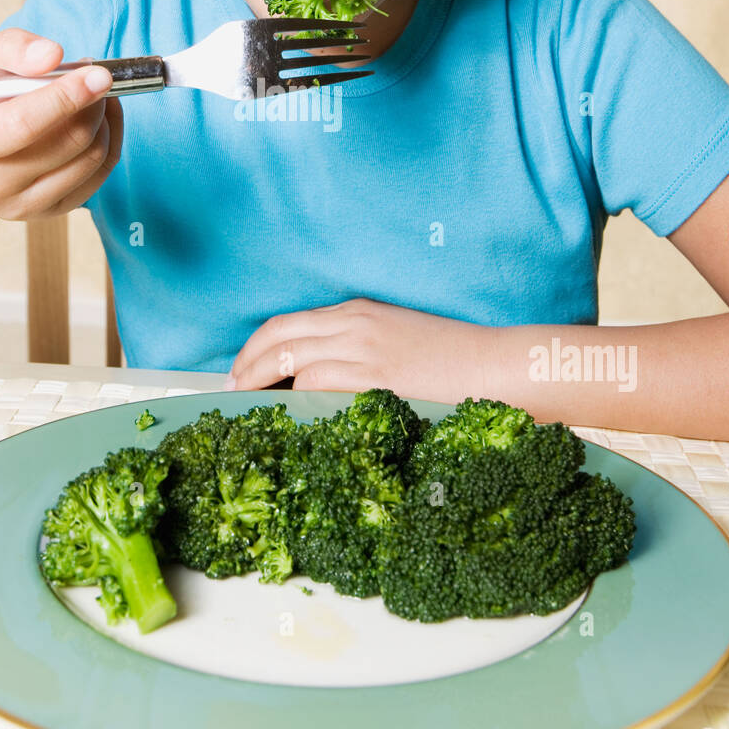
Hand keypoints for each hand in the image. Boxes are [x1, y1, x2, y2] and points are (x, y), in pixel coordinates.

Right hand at [0, 28, 122, 218]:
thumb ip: (12, 49)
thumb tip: (51, 55)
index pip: (22, 125)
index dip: (65, 97)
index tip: (96, 73)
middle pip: (67, 142)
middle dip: (93, 102)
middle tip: (96, 75)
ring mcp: (21, 205)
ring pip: (92, 157)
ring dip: (103, 118)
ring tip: (93, 94)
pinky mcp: (51, 211)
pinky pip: (102, 172)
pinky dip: (110, 137)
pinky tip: (98, 117)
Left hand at [227, 297, 487, 401]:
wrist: (497, 366)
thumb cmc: (453, 361)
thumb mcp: (396, 340)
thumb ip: (357, 349)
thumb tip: (316, 379)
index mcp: (356, 312)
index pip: (285, 323)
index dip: (255, 348)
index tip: (242, 370)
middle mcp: (353, 324)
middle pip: (275, 337)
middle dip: (244, 365)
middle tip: (231, 390)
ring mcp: (362, 350)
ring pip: (288, 361)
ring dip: (261, 386)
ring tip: (249, 409)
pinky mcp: (374, 378)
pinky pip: (314, 384)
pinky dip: (293, 399)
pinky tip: (288, 417)